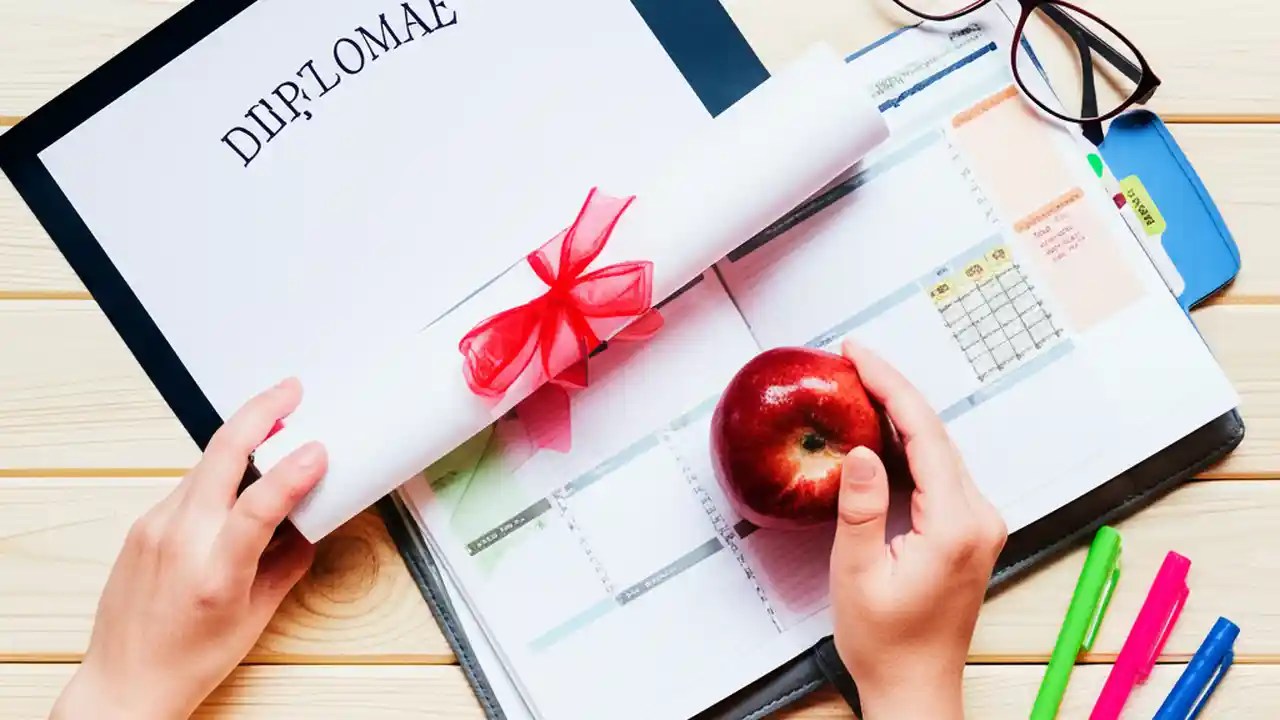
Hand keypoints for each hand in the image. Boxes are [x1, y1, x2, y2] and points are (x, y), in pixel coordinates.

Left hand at [52, 379, 325, 719]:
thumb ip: (290, 561)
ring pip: (204, 465)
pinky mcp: (142, 524)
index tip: (319, 450)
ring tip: (275, 426)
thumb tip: (311, 521)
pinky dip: (218, 472)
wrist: (124, 683)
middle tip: (290, 391)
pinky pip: (188, 485)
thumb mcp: (257, 615)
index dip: (293, 473)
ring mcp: (154, 528)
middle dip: (259, 413)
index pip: (257, 506)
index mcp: (215, 573)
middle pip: (219, 455)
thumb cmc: (189, 660)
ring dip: (240, 440)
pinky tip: (238, 475)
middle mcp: (178, 541)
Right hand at [830, 342, 1006, 719]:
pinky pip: (941, 470)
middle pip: (936, 433)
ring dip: (902, 414)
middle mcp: (978, 518)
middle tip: (851, 360)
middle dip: (893, 390)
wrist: (915, 685)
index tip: (858, 355)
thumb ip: (861, 508)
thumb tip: (864, 451)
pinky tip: (883, 431)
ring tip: (861, 384)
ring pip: (940, 448)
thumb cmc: (886, 642)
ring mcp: (979, 523)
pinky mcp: (970, 530)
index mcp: (955, 525)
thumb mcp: (858, 573)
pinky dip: (911, 443)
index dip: (889, 385)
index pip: (924, 434)